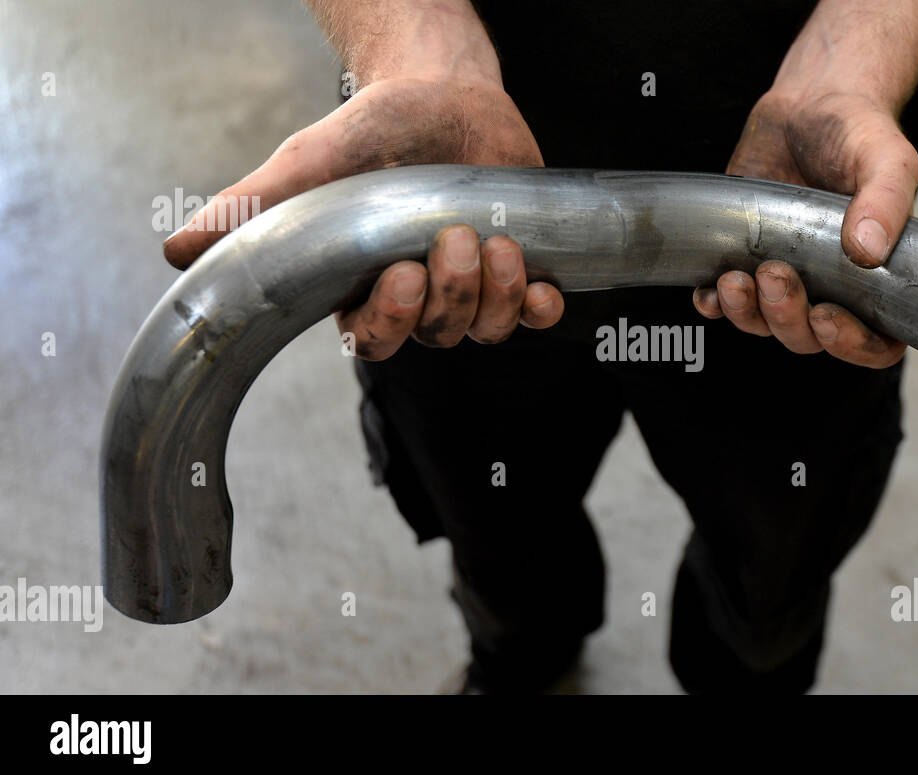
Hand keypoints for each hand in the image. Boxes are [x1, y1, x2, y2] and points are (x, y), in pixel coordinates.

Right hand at [162, 77, 564, 358]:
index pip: (371, 338)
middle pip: (436, 334)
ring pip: (486, 327)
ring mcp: (471, 285)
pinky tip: (544, 289)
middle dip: (449, 296)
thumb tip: (176, 249)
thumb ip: (255, 207)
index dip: (390, 320)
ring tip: (497, 241)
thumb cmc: (373, 131)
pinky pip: (533, 314)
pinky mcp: (519, 269)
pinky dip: (541, 308)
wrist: (443, 94)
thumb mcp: (312, 164)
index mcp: (365, 286)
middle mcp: (420, 297)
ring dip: (497, 293)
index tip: (401, 274)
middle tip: (452, 240)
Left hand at [694, 90, 915, 367]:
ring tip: (736, 278)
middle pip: (807, 338)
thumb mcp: (888, 160)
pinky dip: (714, 304)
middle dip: (787, 317)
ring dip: (746, 313)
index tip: (828, 317)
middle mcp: (831, 290)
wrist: (811, 103)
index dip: (852, 345)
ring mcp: (785, 278)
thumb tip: (869, 251)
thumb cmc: (860, 133)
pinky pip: (726, 303)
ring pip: (763, 325)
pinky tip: (708, 291)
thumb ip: (887, 202)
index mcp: (877, 282)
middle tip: (774, 272)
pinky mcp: (743, 260)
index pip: (874, 344)